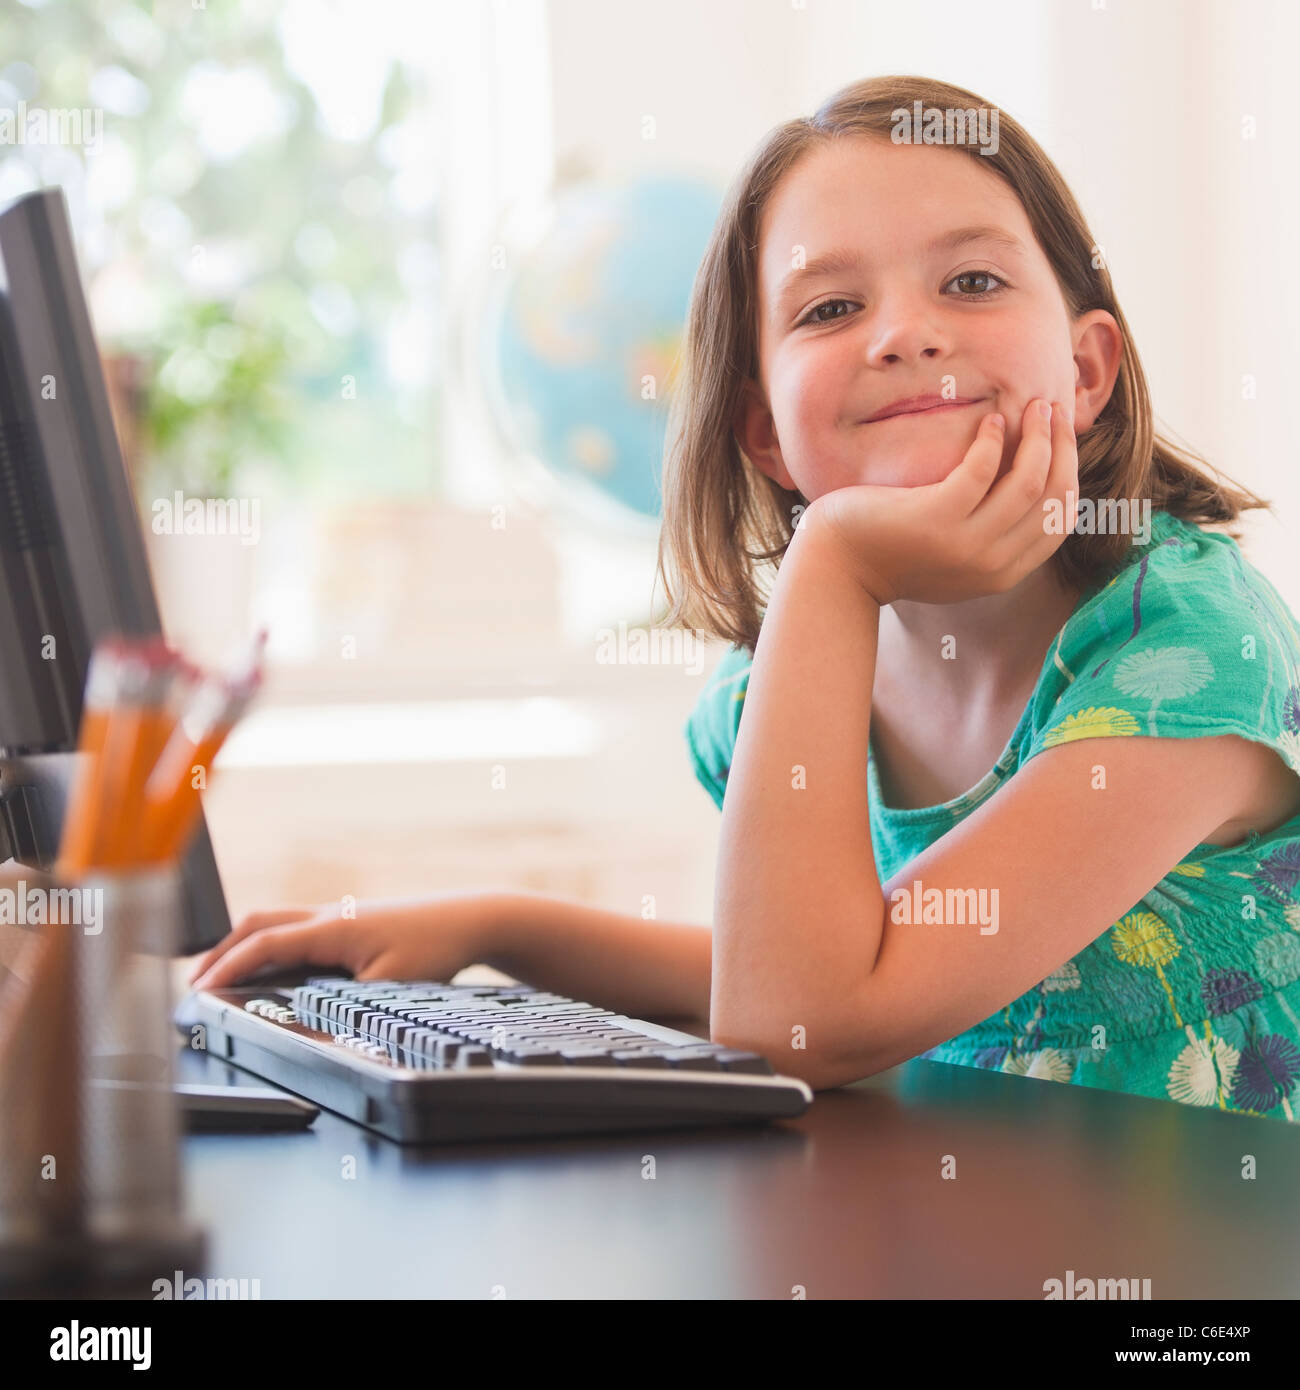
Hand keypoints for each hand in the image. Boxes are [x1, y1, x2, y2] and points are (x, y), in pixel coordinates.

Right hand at [185, 890, 504, 990]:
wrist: (469, 919)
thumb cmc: (434, 948)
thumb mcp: (389, 985)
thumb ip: (346, 1002)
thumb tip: (308, 1017)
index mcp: (331, 927)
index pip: (263, 944)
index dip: (226, 968)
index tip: (199, 991)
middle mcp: (328, 915)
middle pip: (258, 923)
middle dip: (221, 952)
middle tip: (194, 984)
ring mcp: (339, 915)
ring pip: (275, 921)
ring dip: (242, 944)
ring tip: (219, 974)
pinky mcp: (350, 921)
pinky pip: (295, 927)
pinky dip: (268, 942)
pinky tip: (268, 964)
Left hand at [798, 397, 1077, 605]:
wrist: (839, 566)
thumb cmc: (892, 552)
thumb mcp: (954, 555)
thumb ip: (992, 536)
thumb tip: (1031, 482)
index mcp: (1002, 574)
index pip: (1060, 521)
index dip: (1069, 474)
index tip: (1064, 439)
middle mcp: (991, 565)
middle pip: (1053, 498)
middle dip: (1062, 447)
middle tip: (1054, 411)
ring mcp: (966, 545)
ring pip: (1029, 482)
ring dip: (1038, 437)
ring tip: (1032, 407)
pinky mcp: (937, 519)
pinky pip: (983, 469)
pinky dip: (992, 440)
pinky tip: (989, 420)